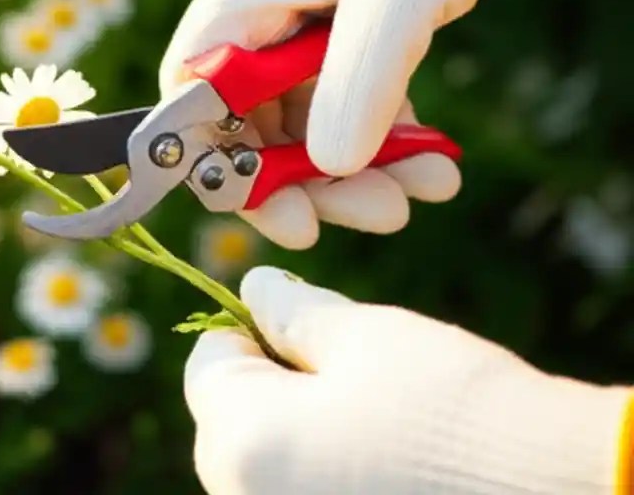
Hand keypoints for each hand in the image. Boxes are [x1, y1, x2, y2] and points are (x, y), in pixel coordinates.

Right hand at [160, 0, 591, 247]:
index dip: (220, 158)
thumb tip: (329, 168)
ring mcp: (299, 8)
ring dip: (360, 160)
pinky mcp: (338, 18)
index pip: (194, 86)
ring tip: (426, 192)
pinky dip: (382, 129)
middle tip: (378, 214)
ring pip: (304, 111)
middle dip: (311, 173)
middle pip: (252, 113)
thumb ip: (358, 84)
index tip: (281, 213)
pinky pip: (344, 90)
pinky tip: (431, 162)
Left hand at [183, 267, 630, 494]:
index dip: (250, 326)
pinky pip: (304, 493)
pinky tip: (390, 459)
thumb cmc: (451, 405)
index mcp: (237, 441)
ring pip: (270, 462)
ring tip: (382, 414)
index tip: (300, 318)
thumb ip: (292, 312)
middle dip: (278, 382)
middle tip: (352, 364)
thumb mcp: (364, 336)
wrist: (555, 493)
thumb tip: (256, 289)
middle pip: (232, 420)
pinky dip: (330, 472)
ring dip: (305, 429)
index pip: (208, 363)